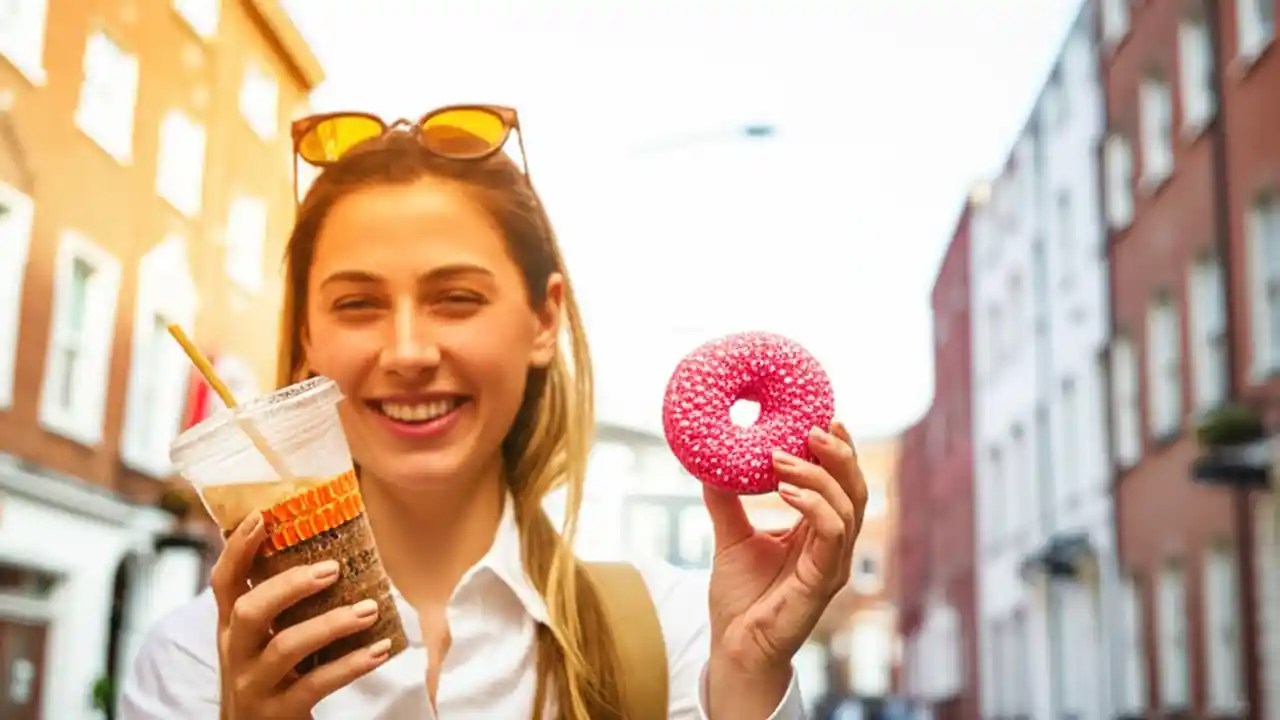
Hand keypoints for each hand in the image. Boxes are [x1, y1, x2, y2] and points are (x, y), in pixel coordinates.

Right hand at [211, 513, 391, 719]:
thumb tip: (324, 551)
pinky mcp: (278, 713)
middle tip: (332, 568)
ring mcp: (254, 685)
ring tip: (370, 609)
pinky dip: (351, 665)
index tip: (264, 516)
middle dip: (290, 585)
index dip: (238, 548)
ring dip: (331, 623)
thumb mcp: (262, 642)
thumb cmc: (270, 680)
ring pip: (285, 647)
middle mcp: (236, 654)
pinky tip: (380, 650)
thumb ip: (280, 606)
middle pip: (249, 610)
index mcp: (232, 630)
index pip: (224, 582)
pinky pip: (316, 684)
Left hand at [703, 421, 866, 713]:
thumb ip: (726, 501)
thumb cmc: (740, 598)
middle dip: (840, 454)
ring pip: (848, 507)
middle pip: (856, 489)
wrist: (734, 646)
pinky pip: (832, 534)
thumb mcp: (730, 537)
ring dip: (819, 475)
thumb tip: (708, 461)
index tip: (821, 418)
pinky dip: (814, 505)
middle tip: (813, 427)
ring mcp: (833, 563)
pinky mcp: (824, 581)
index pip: (840, 484)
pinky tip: (786, 490)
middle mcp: (833, 545)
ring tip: (782, 458)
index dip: (838, 451)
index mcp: (818, 532)